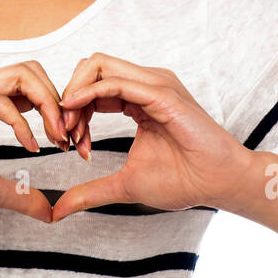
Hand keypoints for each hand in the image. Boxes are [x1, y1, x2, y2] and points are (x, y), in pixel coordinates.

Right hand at [0, 61, 69, 223]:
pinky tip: (29, 147)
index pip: (30, 87)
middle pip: (31, 71)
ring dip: (47, 106)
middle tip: (68, 137)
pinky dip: (22, 123)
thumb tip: (51, 213)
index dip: (57, 111)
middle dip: (59, 101)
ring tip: (55, 138)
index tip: (70, 144)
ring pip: (20, 75)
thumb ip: (22, 195)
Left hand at [52, 53, 254, 221]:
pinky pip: (117, 82)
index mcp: (138, 97)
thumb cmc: (184, 180)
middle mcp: (145, 84)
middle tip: (63, 133)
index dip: (71, 109)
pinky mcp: (162, 94)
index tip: (65, 142)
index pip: (91, 85)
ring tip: (70, 130)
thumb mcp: (125, 184)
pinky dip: (89, 94)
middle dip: (67, 96)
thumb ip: (91, 191)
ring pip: (99, 65)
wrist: (219, 182)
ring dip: (74, 94)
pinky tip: (76, 114)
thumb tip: (58, 211)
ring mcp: (155, 85)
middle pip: (90, 67)